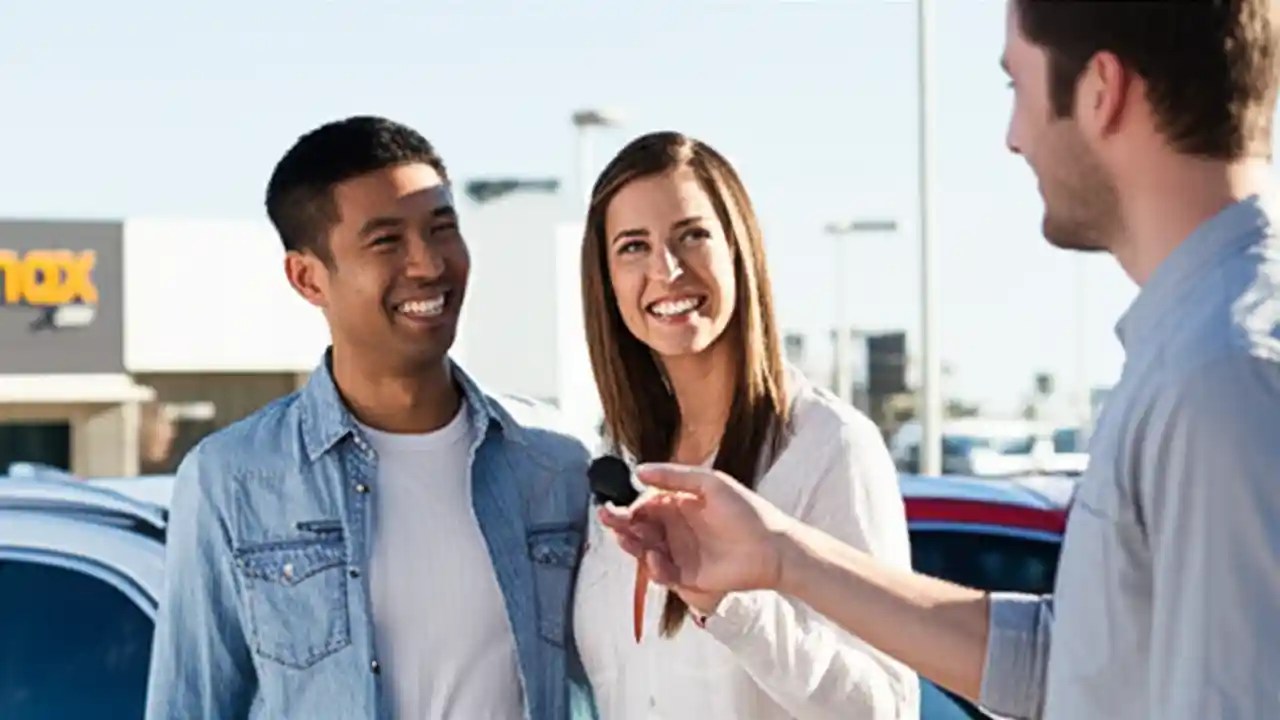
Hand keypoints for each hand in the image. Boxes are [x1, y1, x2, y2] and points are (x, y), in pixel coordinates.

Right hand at [599, 462, 797, 593]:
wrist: (772, 548)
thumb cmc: (746, 511)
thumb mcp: (710, 483)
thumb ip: (674, 476)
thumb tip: (639, 471)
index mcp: (679, 505)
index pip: (644, 506)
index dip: (629, 507)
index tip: (616, 506)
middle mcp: (676, 530)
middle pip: (639, 528)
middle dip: (620, 524)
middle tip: (606, 518)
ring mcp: (680, 554)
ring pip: (645, 551)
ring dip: (631, 545)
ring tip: (625, 538)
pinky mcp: (687, 577)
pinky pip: (662, 574)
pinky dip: (654, 568)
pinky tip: (654, 557)